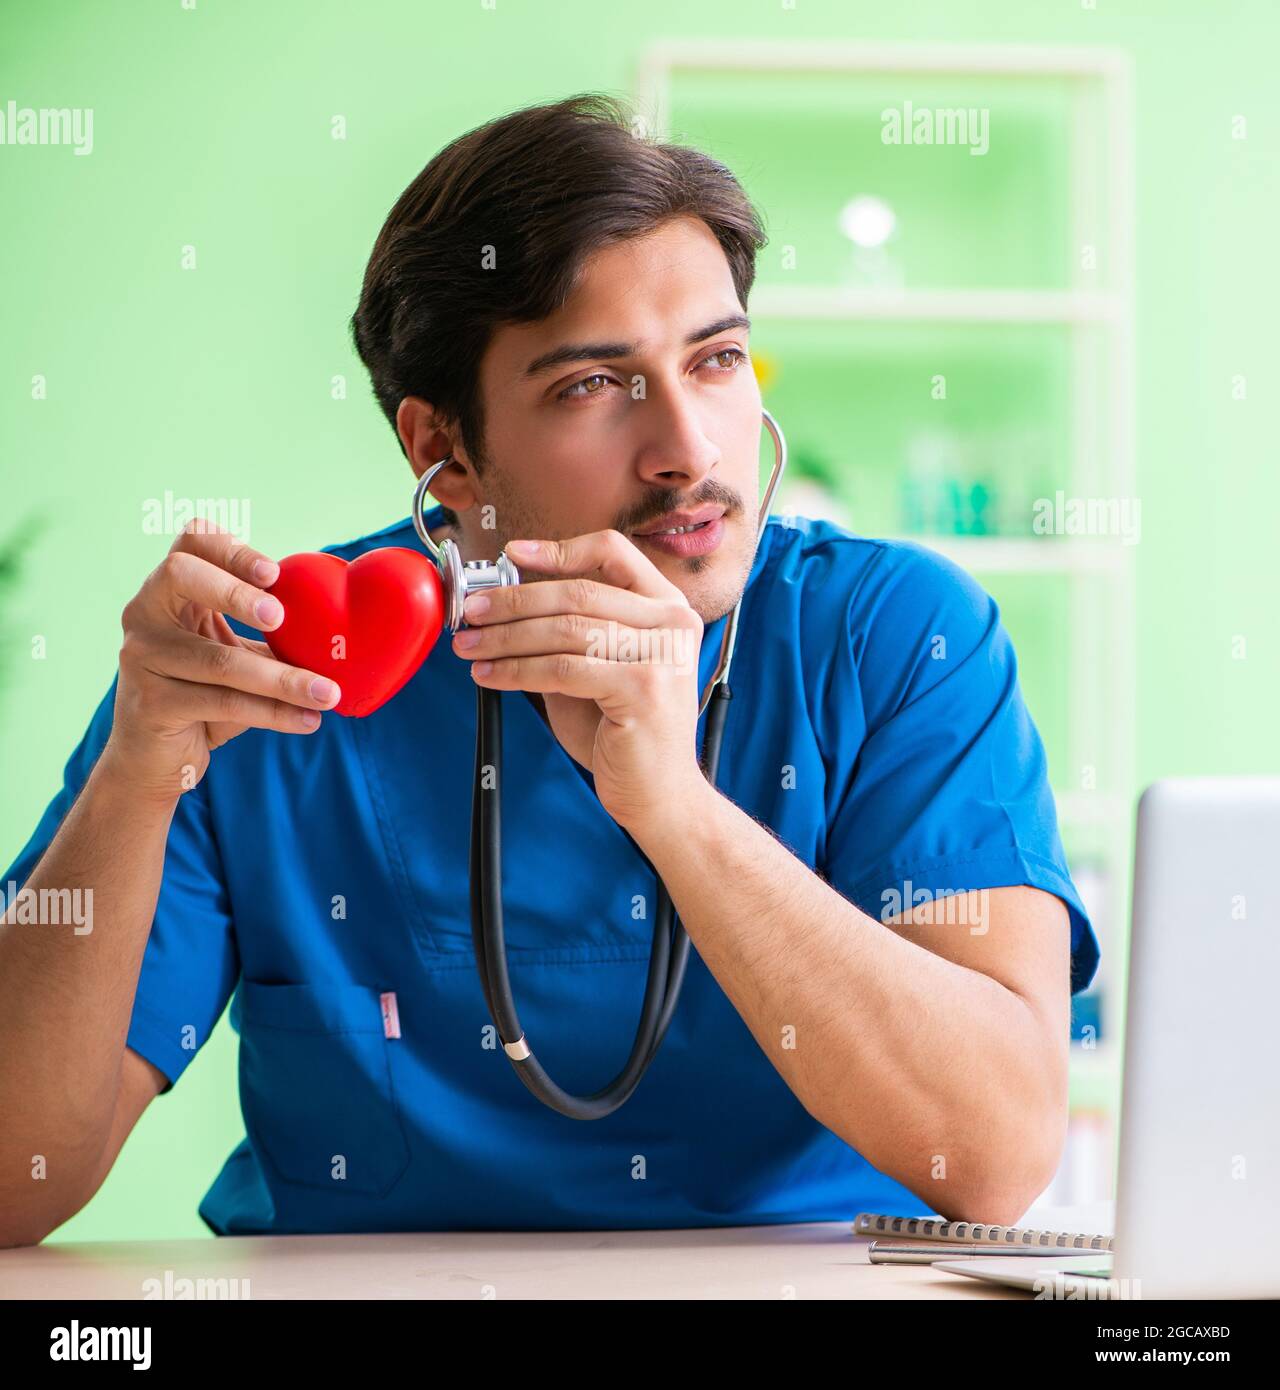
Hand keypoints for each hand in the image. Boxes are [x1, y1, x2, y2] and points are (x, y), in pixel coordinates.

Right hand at [102, 520, 342, 804]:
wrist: (158, 759)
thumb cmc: (205, 696)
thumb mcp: (236, 655)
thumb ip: (269, 633)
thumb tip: (341, 627)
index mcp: (171, 590)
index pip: (191, 543)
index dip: (231, 549)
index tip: (275, 573)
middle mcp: (146, 613)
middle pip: (181, 575)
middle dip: (236, 592)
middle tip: (280, 616)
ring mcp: (142, 657)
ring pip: (220, 660)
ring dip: (283, 678)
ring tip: (328, 693)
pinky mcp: (152, 704)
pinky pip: (223, 703)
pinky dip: (273, 713)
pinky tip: (308, 720)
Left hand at [451, 529, 707, 830]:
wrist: (659, 794)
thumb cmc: (625, 733)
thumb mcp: (596, 670)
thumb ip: (566, 636)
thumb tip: (505, 608)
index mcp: (666, 607)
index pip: (612, 553)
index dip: (558, 549)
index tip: (512, 555)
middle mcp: (672, 622)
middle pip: (577, 592)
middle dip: (514, 600)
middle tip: (472, 610)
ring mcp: (661, 654)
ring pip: (565, 630)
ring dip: (506, 637)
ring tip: (471, 646)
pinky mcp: (643, 688)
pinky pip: (563, 669)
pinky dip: (517, 670)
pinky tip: (489, 676)